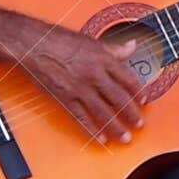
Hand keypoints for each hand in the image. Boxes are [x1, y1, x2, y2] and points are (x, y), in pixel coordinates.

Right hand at [15, 23, 146, 142]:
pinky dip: (93, 130)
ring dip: (117, 127)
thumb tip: (132, 46)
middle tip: (139, 125)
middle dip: (132, 114)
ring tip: (126, 138)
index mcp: (103, 58)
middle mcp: (94, 74)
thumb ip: (113, 48)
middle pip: (119, 98)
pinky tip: (101, 139)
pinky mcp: (65, 98)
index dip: (139, 92)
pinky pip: (82, 118)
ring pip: (103, 112)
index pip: (128, 78)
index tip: (144, 101)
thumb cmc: (60, 39)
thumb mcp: (91, 40)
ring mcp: (80, 88)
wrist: (34, 44)